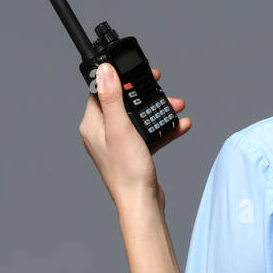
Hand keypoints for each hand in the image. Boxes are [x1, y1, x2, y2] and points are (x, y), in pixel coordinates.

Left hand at [79, 63, 190, 207]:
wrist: (142, 203)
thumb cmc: (127, 171)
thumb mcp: (120, 127)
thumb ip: (112, 97)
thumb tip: (103, 69)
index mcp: (93, 124)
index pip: (100, 90)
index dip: (118, 76)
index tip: (135, 69)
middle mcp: (102, 132)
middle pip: (123, 101)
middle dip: (144, 92)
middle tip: (158, 83)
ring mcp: (118, 142)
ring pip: (138, 116)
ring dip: (157, 108)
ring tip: (176, 105)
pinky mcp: (132, 151)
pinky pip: (148, 132)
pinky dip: (162, 127)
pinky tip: (179, 124)